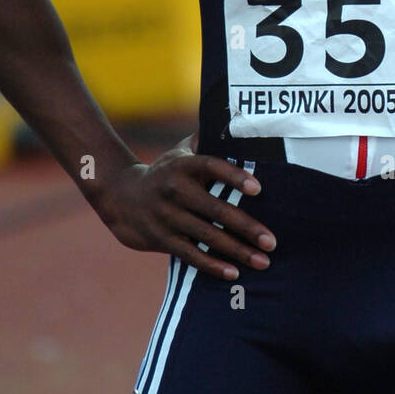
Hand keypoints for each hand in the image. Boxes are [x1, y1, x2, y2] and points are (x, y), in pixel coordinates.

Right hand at [93, 141, 274, 280]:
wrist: (122, 197)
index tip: (258, 188)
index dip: (234, 177)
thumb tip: (238, 121)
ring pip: (207, 235)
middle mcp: (175, 190)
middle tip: (272, 241)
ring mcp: (167, 216)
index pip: (212, 167)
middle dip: (246, 227)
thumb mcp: (180, 152)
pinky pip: (191, 254)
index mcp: (183, 165)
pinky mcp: (162, 239)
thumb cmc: (166, 172)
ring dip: (237, 250)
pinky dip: (212, 265)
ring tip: (263, 261)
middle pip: (215, 209)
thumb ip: (205, 141)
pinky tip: (234, 272)